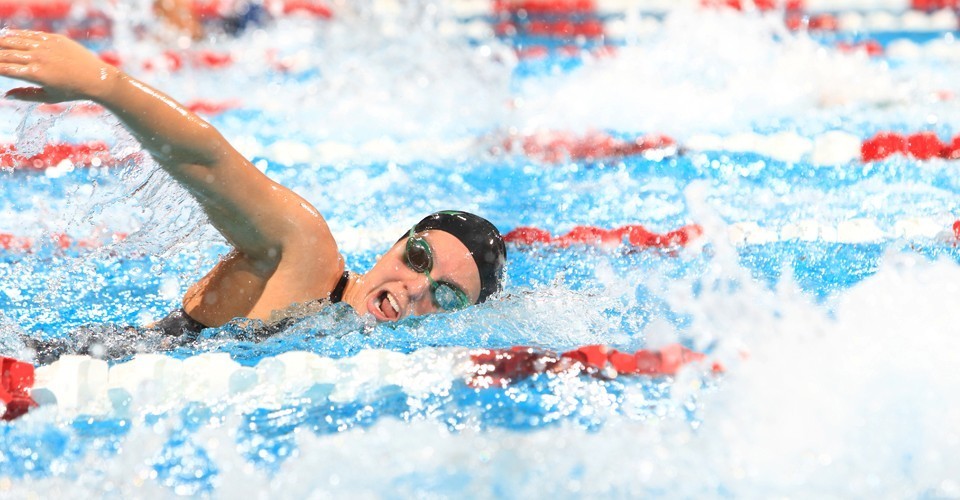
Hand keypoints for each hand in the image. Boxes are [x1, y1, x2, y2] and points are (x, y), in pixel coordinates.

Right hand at [0, 29, 118, 103]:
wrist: (97, 78)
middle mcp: (38, 58)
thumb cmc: (73, 91)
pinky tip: (7, 34)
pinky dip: (17, 34)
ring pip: (16, 41)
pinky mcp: (54, 38)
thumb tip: (6, 95)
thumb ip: (26, 95)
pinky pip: (30, 34)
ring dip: (2, 41)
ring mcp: (46, 46)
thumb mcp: (49, 97)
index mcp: (35, 74)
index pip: (5, 69)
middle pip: (7, 54)